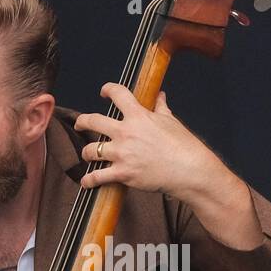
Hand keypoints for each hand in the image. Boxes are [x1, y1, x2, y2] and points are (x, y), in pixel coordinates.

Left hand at [74, 83, 224, 202]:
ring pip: (90, 150)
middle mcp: (126, 132)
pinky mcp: (123, 173)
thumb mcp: (172, 122)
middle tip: (80, 124)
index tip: (104, 92)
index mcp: (138, 116)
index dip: (107, 89)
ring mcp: (122, 153)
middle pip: (92, 121)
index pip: (117, 93)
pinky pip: (97, 176)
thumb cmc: (184, 146)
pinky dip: (89, 180)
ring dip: (86, 153)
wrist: (190, 170)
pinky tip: (86, 181)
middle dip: (82, 122)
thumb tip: (160, 96)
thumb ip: (161, 108)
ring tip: (87, 155)